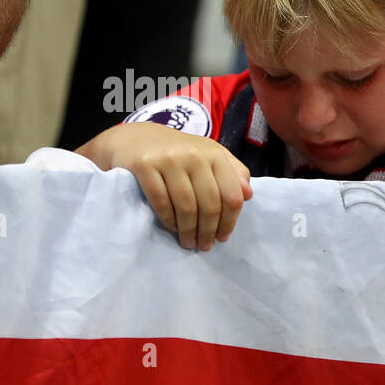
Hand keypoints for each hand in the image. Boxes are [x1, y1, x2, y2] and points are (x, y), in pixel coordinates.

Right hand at [81, 123, 253, 249]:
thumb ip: (233, 172)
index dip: (230, 221)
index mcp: (215, 154)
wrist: (136, 138)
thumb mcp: (210, 156)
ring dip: (189, 231)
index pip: (231, 196)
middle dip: (208, 231)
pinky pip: (161, 202)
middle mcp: (194, 154)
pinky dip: (169, 220)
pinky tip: (172, 228)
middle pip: (210, 204)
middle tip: (205, 246)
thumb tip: (248, 195)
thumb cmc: (179, 152)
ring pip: (186, 206)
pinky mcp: (144, 165)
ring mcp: (168, 159)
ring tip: (189, 242)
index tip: (223, 237)